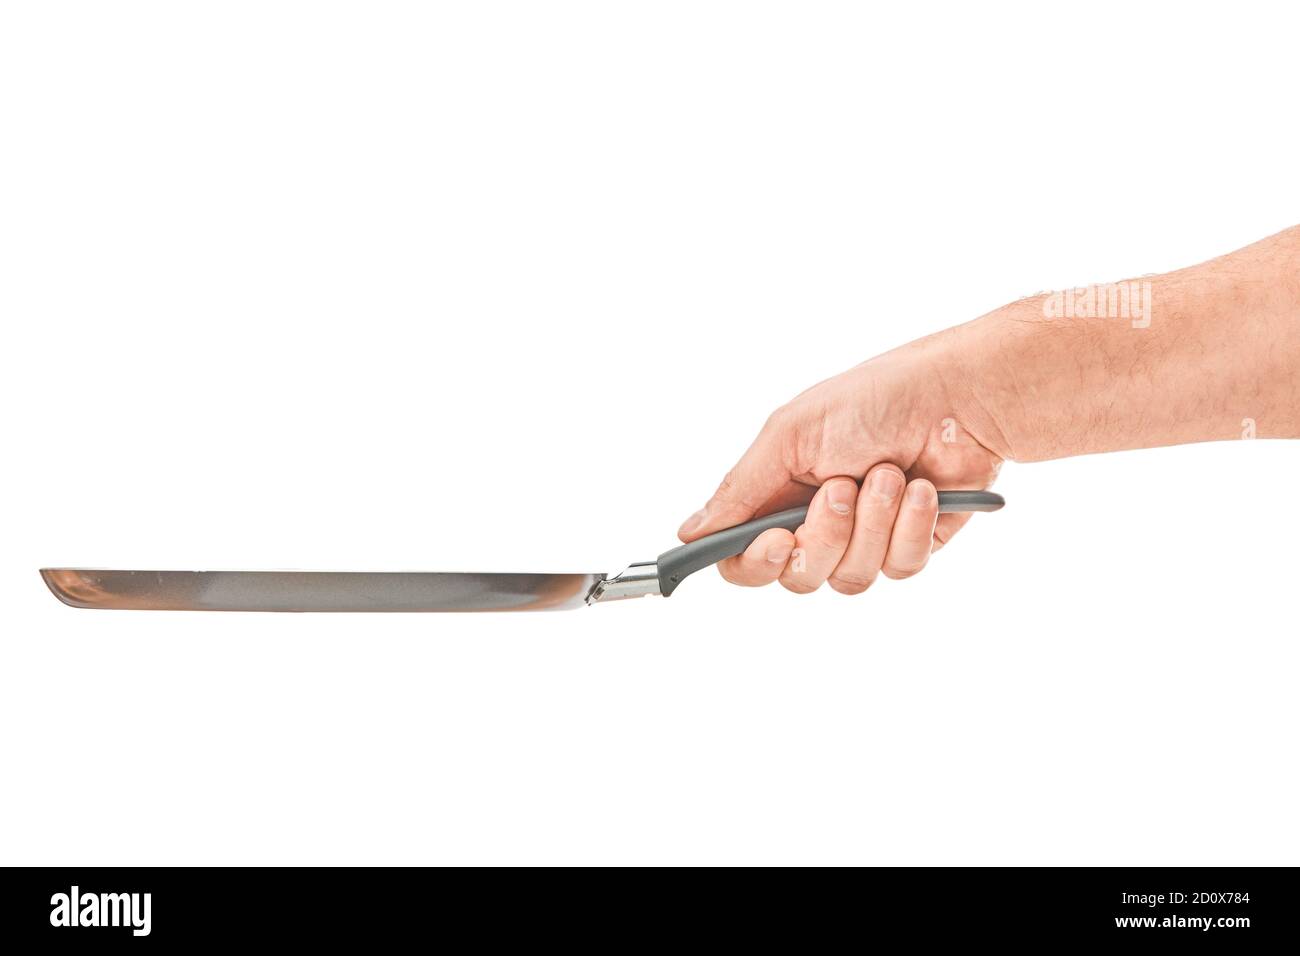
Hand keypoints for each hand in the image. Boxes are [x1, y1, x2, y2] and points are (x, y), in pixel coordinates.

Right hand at [677, 335, 1001, 594]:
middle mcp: (816, 524)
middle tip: (842, 488)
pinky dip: (911, 526)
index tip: (776, 541)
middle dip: (824, 537)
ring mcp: (866, 540)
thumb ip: (740, 490)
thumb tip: (689, 533)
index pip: (743, 560)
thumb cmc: (876, 398)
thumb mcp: (791, 434)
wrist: (960, 396)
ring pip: (851, 578)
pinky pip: (900, 568)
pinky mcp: (912, 547)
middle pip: (797, 578)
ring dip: (873, 524)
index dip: (754, 564)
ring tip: (890, 474)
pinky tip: (922, 489)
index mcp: (777, 495)